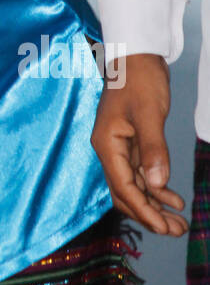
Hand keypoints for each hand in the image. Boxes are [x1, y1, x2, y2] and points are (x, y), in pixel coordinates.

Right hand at [91, 51, 187, 235]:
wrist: (137, 54)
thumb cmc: (140, 79)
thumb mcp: (149, 113)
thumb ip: (152, 149)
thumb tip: (156, 185)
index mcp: (106, 143)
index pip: (123, 187)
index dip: (144, 210)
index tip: (164, 228)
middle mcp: (109, 149)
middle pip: (125, 192)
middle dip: (149, 214)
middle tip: (176, 231)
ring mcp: (119, 146)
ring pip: (134, 185)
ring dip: (154, 204)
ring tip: (179, 222)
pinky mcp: (130, 142)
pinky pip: (140, 173)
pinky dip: (156, 187)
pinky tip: (173, 198)